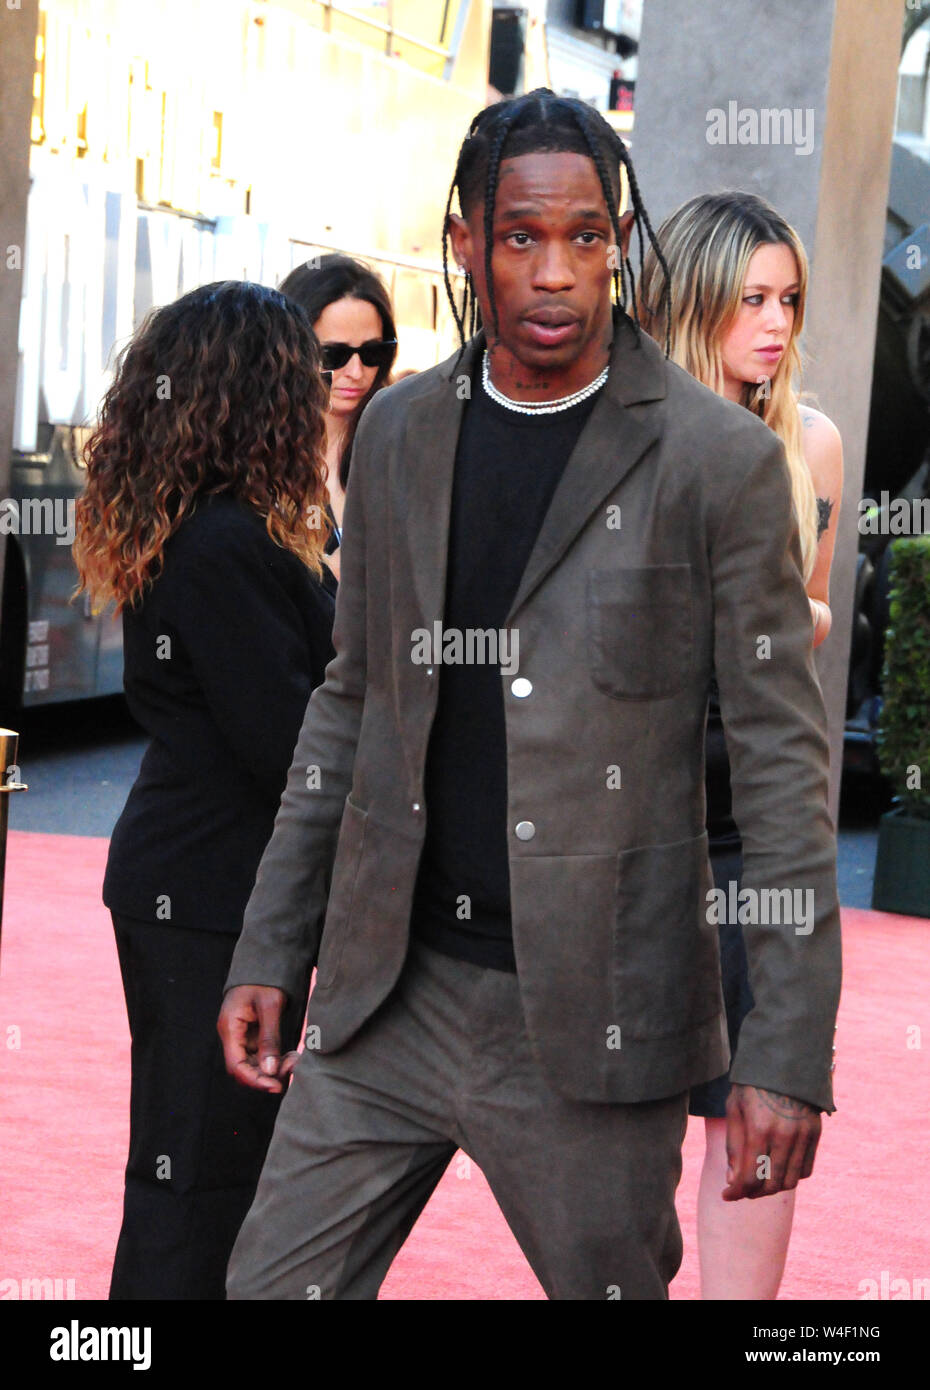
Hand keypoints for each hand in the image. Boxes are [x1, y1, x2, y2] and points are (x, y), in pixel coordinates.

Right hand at [218, 985, 299, 1092]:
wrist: (266, 961)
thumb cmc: (265, 979)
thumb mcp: (270, 1006)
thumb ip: (269, 1038)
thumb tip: (270, 1070)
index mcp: (230, 1028)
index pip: (236, 1066)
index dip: (254, 1080)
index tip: (276, 1086)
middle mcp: (233, 1035)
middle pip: (244, 1068)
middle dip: (267, 1075)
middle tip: (291, 1070)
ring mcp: (243, 1035)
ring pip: (255, 1064)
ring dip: (273, 1068)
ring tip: (294, 1060)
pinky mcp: (253, 1034)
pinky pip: (262, 1055)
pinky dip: (276, 1059)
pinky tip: (291, 1056)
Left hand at [723, 1083, 820, 1200]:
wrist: (784, 1059)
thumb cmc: (752, 1084)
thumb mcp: (734, 1109)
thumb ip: (734, 1146)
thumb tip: (733, 1180)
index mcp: (759, 1127)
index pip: (750, 1177)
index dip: (736, 1192)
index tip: (726, 1196)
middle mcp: (784, 1134)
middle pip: (772, 1184)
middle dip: (753, 1193)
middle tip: (741, 1190)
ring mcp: (803, 1135)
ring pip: (791, 1181)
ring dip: (773, 1188)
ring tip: (758, 1182)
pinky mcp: (816, 1133)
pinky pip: (806, 1169)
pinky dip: (791, 1176)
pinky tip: (777, 1169)